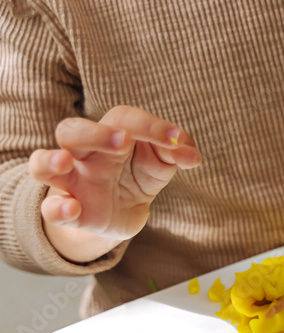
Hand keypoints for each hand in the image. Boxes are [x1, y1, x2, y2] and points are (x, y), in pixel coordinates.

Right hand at [29, 105, 201, 262]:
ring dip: (50, 160)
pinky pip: (50, 209)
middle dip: (94, 133)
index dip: (150, 126)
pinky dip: (56, 209)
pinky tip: (72, 208)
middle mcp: (86, 154)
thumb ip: (177, 153)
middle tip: (122, 141)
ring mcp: (73, 182)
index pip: (122, 119)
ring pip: (42, 163)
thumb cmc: (139, 176)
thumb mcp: (162, 163)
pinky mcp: (70, 212)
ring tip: (65, 161)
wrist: (124, 213)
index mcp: (111, 136)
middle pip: (72, 131)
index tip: (176, 140)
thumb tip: (192, 156)